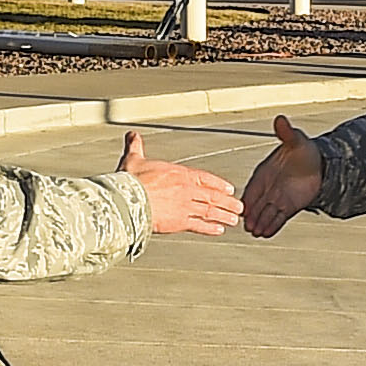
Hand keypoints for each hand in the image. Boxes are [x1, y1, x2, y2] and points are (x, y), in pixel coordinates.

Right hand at [120, 129, 241, 236]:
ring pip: (210, 211)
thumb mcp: (134, 159)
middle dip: (227, 202)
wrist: (127, 199)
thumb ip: (136, 147)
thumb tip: (133, 135)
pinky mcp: (180, 222)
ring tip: (234, 220)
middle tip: (239, 207)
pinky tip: (219, 230)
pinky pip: (199, 225)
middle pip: (212, 196)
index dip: (218, 184)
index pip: (204, 178)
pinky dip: (210, 228)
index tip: (229, 189)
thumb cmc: (130, 181)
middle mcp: (186, 190)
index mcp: (179, 174)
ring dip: (223, 215)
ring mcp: (185, 206)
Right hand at [240, 113, 327, 237]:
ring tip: (256, 232)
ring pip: (267, 213)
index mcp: (265, 172)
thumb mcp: (296, 141)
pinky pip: (278, 218)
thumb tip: (281, 119)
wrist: (319, 165)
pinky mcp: (288, 206)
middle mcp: (268, 187)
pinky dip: (273, 225)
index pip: (253, 186)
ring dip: (261, 222)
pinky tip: (266, 234)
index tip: (244, 206)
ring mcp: (277, 198)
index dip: (249, 197)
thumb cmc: (304, 152)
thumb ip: (287, 134)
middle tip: (247, 225)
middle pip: (258, 204)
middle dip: (253, 215)